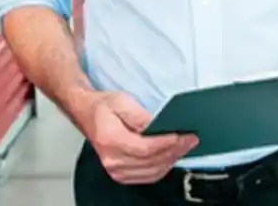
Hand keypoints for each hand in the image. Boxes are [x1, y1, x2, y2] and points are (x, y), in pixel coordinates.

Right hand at [79, 91, 198, 184]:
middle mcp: (112, 159)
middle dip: (175, 150)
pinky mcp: (121, 174)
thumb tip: (158, 127)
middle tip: (191, 139)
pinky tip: (172, 155)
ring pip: (152, 171)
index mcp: (110, 140)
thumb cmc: (102, 106)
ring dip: (171, 159)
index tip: (183, 136)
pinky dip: (163, 167)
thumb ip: (140, 116)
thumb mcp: (122, 101)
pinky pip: (148, 176)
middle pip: (151, 161)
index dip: (166, 144)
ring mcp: (115, 169)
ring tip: (185, 146)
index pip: (144, 148)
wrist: (86, 113)